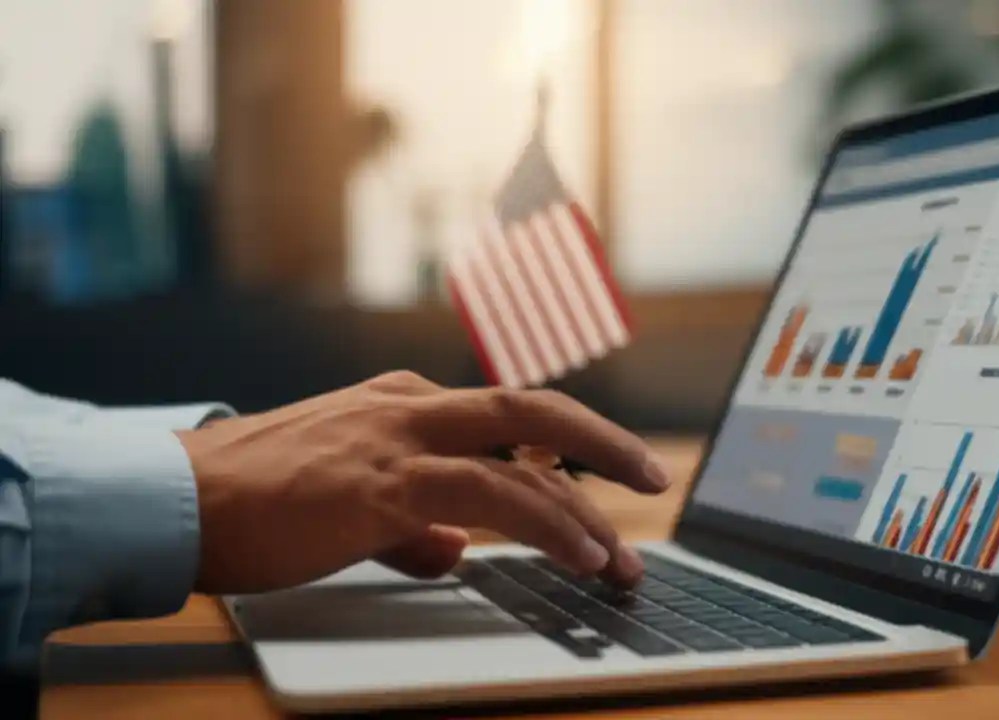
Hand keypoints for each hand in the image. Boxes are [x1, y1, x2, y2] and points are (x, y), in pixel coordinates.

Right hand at [176, 372, 669, 594]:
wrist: (170, 498)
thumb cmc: (251, 502)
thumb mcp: (346, 504)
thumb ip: (410, 527)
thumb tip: (455, 553)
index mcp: (403, 404)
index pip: (506, 421)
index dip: (563, 451)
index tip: (602, 483)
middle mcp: (411, 407)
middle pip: (534, 414)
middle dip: (603, 444)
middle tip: (651, 478)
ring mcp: (399, 438)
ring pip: (524, 456)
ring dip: (583, 510)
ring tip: (620, 557)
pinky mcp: (384, 483)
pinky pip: (492, 497)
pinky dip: (546, 523)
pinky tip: (579, 553)